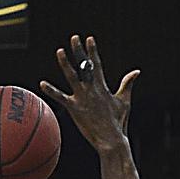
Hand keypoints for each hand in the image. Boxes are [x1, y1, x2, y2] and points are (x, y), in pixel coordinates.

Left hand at [41, 33, 139, 151]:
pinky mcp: (74, 108)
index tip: (89, 38)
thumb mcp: (125, 101)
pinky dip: (51, 91)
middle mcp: (92, 89)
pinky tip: (42, 84)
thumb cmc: (119, 123)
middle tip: (74, 38)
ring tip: (60, 51)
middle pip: (84, 66)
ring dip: (65, 63)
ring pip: (72, 77)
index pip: (97, 64)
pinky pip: (60, 98)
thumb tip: (137, 71)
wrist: (112, 140)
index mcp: (102, 87)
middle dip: (79, 51)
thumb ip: (128, 84)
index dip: (92, 51)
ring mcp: (82, 98)